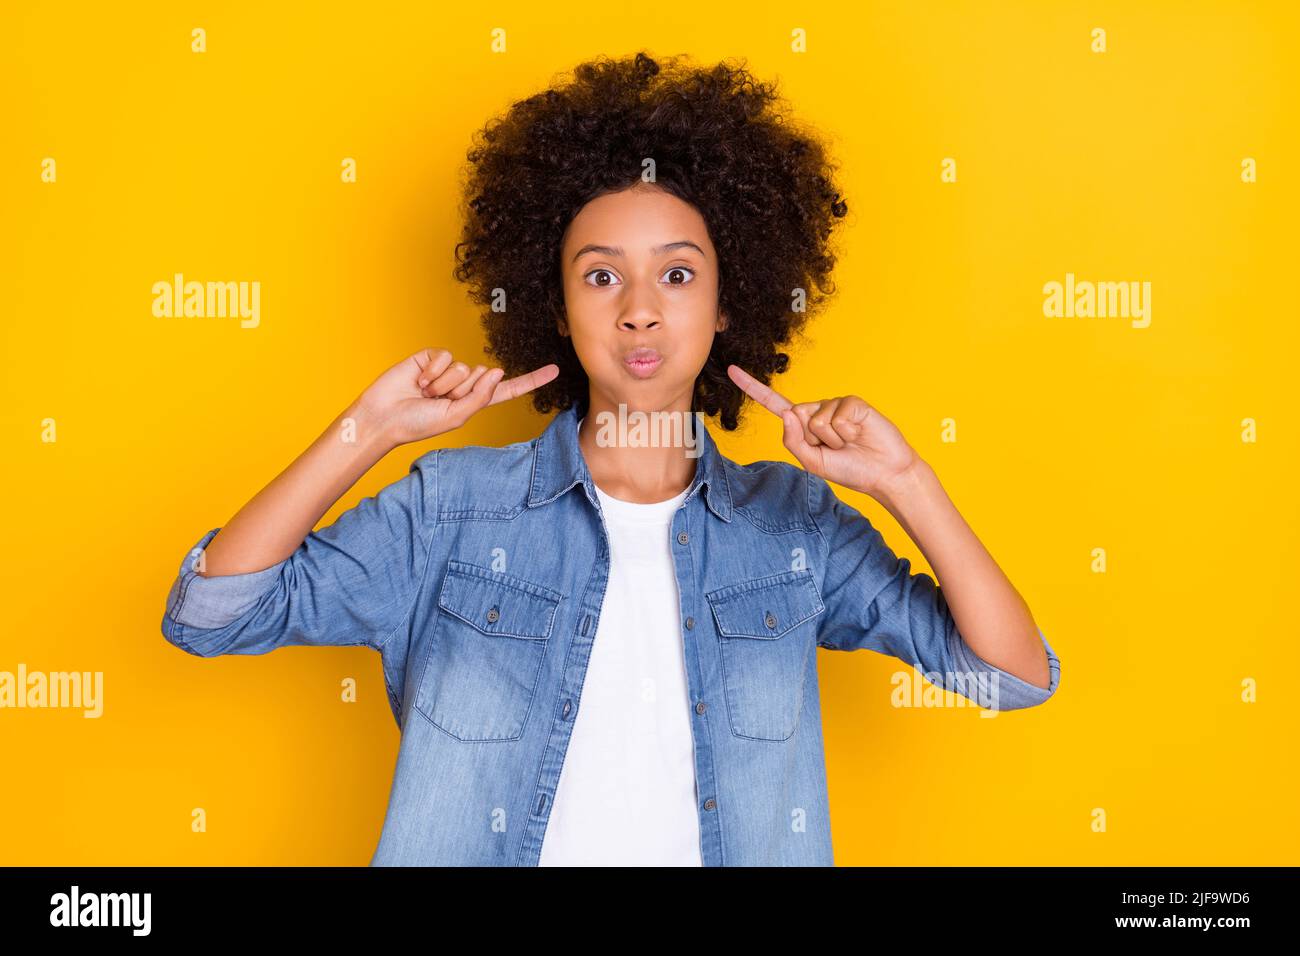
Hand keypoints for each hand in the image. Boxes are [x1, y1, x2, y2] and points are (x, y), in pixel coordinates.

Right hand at [358, 348, 558, 447]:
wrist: (384, 417)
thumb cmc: (417, 424)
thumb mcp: (455, 417)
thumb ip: (479, 397)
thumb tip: (496, 370)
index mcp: (474, 402)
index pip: (508, 390)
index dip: (530, 380)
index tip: (554, 370)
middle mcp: (464, 384)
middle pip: (483, 376)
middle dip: (462, 390)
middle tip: (438, 401)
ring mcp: (448, 370)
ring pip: (464, 366)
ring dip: (445, 383)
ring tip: (426, 394)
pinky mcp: (431, 358)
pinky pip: (445, 355)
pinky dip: (434, 370)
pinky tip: (419, 380)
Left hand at [727, 364, 921, 501]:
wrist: (884, 473)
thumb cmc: (850, 469)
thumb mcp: (813, 463)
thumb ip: (794, 441)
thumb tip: (788, 413)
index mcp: (803, 425)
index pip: (774, 404)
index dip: (753, 388)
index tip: (732, 370)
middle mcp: (817, 410)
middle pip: (796, 416)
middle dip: (814, 439)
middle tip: (836, 448)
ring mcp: (835, 404)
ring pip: (816, 419)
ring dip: (832, 438)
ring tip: (849, 443)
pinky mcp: (852, 402)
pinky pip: (836, 415)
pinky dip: (846, 431)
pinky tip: (858, 434)